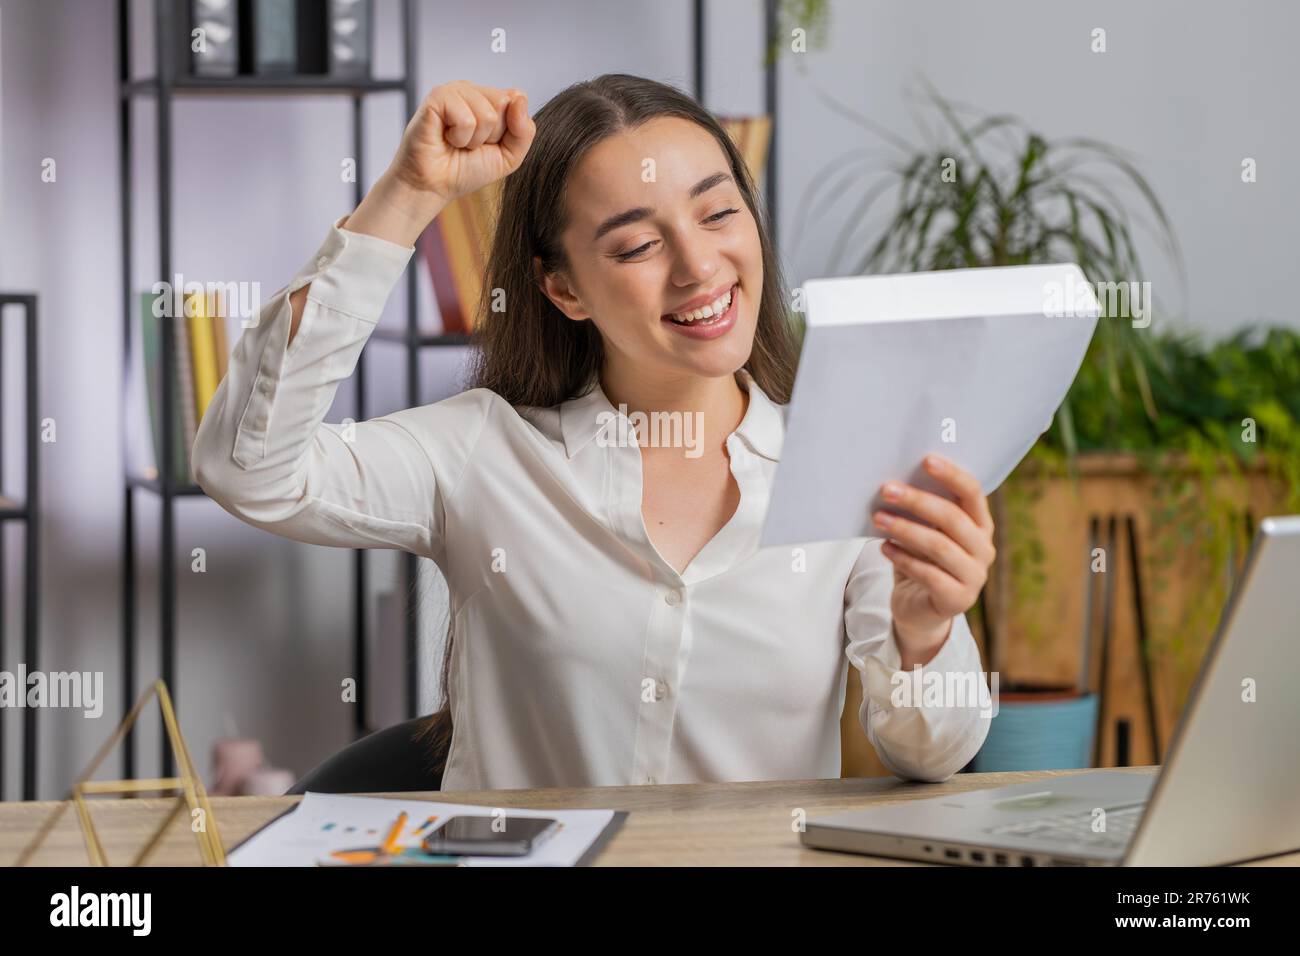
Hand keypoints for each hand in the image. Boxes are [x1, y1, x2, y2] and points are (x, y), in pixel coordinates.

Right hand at [390, 79, 534, 204]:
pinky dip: (459, 138)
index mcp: (489, 98)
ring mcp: (454, 90)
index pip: (518, 100)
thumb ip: (524, 131)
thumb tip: (520, 98)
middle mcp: (472, 90)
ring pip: (487, 114)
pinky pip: (467, 119)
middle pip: (505, 104)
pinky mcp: (438, 97)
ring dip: (474, 140)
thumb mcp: (508, 156)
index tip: (487, 143)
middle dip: (492, 135)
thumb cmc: (466, 170)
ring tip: (456, 142)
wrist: (433, 186)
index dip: (507, 130)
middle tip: (469, 144)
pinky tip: (445, 138)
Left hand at [872, 454, 995, 666]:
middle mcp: (984, 548)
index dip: (952, 475)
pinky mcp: (958, 599)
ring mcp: (974, 576)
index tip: (925, 460)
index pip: (972, 493)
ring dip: (905, 529)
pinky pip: (929, 574)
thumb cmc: (921, 560)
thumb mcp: (924, 532)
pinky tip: (884, 547)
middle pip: (953, 518)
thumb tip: (893, 481)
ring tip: (878, 518)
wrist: (920, 609)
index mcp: (981, 524)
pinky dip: (904, 558)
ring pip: (939, 546)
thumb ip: (921, 511)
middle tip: (886, 489)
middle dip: (917, 501)